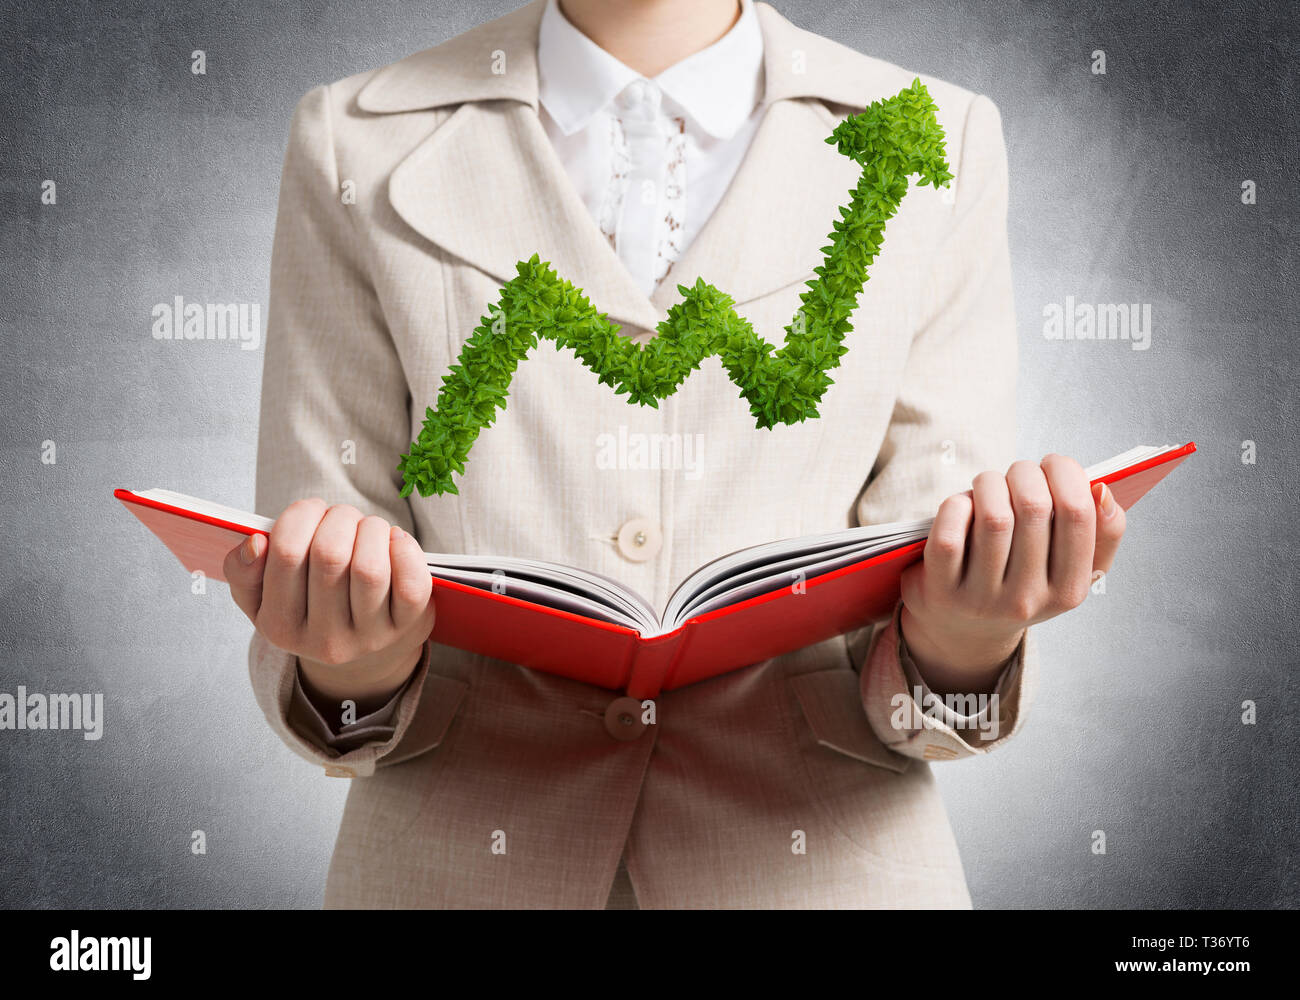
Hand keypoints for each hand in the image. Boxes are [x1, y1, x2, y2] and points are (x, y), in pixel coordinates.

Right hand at [223, 499, 435, 713]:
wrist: (359, 646)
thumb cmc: (308, 603)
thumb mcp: (263, 596)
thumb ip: (243, 571)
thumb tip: (255, 542)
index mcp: (280, 628)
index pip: (285, 552)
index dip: (299, 515)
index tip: (310, 509)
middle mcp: (324, 641)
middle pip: (330, 554)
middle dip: (338, 517)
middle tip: (341, 516)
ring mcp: (369, 637)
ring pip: (370, 567)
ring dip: (371, 528)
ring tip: (367, 527)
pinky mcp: (407, 627)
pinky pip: (411, 583)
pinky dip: (404, 548)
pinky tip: (393, 541)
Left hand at [899, 454, 1125, 695]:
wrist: (963, 632)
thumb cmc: (1022, 583)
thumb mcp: (1070, 570)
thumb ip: (1101, 533)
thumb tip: (1103, 489)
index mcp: (1068, 591)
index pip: (1078, 515)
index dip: (1066, 474)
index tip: (1053, 464)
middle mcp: (1026, 600)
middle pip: (1034, 507)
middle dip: (1025, 472)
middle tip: (1018, 472)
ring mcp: (982, 599)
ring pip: (993, 515)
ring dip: (990, 483)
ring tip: (989, 484)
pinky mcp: (942, 591)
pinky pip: (951, 530)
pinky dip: (957, 504)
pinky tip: (963, 506)